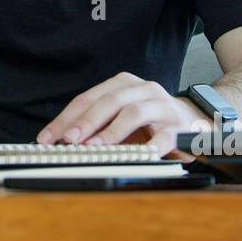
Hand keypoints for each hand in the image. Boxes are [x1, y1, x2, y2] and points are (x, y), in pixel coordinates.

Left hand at [36, 72, 212, 159]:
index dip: (65, 118)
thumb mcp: (119, 119)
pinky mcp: (178, 125)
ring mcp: (161, 105)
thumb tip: (62, 141)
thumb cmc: (149, 122)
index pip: (87, 99)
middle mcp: (141, 89)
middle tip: (69, 139)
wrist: (194, 121)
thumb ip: (95, 126)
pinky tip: (138, 155)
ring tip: (95, 147)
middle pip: (108, 102)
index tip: (47, 137)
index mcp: (121, 85)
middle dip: (85, 121)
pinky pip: (163, 135)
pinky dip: (150, 146)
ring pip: (133, 113)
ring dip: (111, 132)